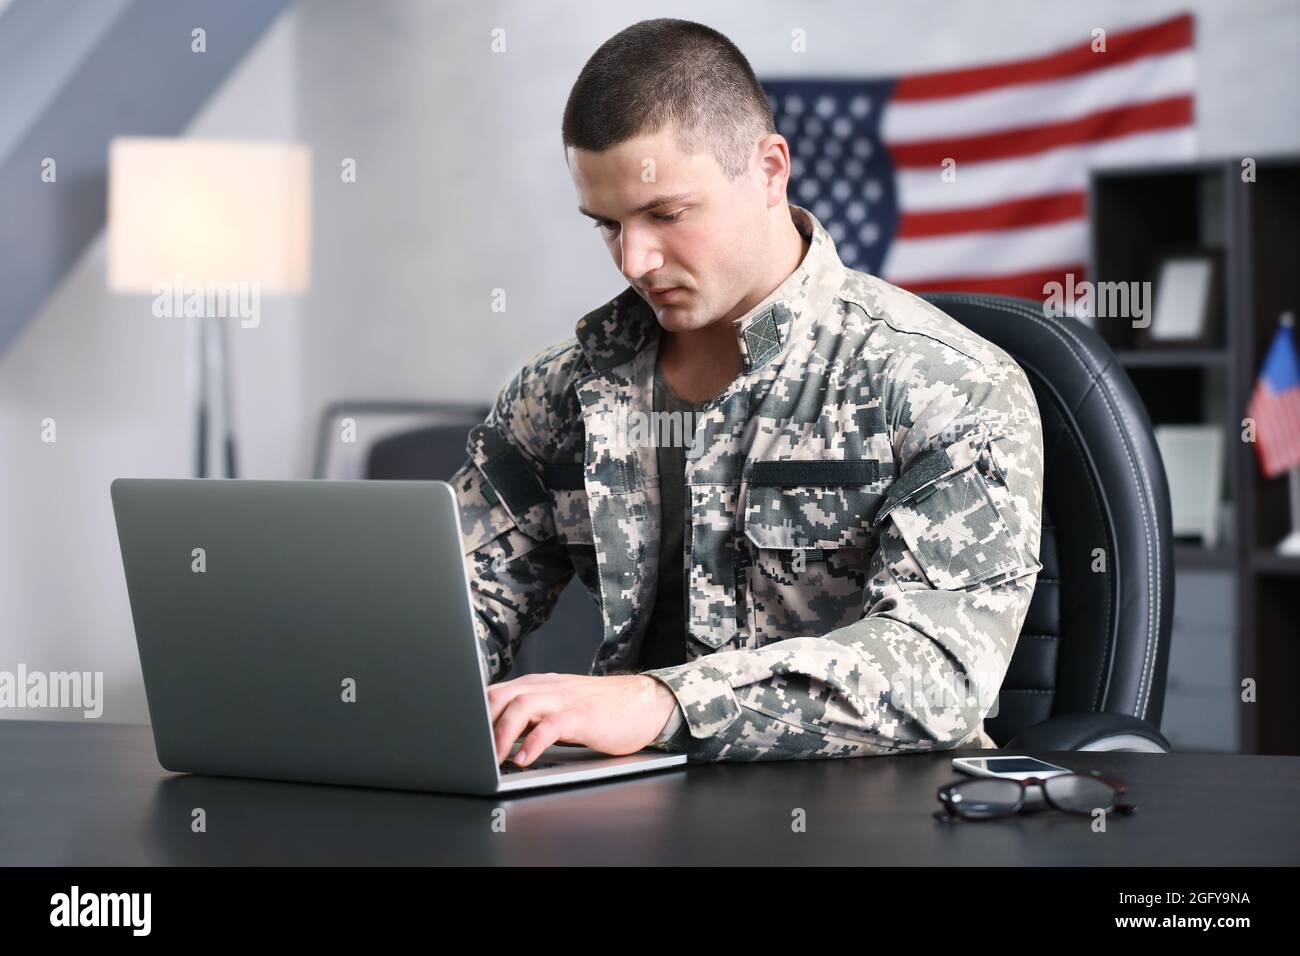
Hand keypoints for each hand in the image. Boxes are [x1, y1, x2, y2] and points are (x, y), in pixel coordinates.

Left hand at [486, 672, 679, 766]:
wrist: (643, 703)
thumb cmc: (601, 708)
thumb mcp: (560, 707)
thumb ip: (532, 715)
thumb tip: (498, 735)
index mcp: (538, 685)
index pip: (495, 692)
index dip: (473, 712)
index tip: (460, 735)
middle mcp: (547, 687)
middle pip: (501, 695)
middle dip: (480, 721)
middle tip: (469, 748)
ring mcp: (564, 699)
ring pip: (521, 706)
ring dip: (501, 732)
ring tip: (492, 757)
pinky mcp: (582, 716)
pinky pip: (551, 725)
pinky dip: (533, 741)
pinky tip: (524, 758)